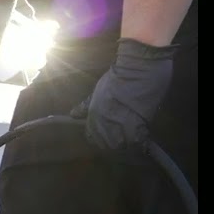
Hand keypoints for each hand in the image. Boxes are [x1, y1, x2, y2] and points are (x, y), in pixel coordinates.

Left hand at [72, 38, 175, 154]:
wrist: (139, 68)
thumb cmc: (118, 77)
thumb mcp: (97, 92)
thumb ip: (86, 106)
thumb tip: (73, 115)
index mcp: (94, 116)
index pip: (92, 137)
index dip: (99, 137)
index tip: (108, 134)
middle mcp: (104, 124)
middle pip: (106, 144)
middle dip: (113, 142)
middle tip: (122, 137)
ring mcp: (120, 126)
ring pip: (120, 145)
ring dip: (126, 143)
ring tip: (131, 137)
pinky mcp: (138, 125)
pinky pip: (136, 141)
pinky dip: (139, 141)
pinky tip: (140, 135)